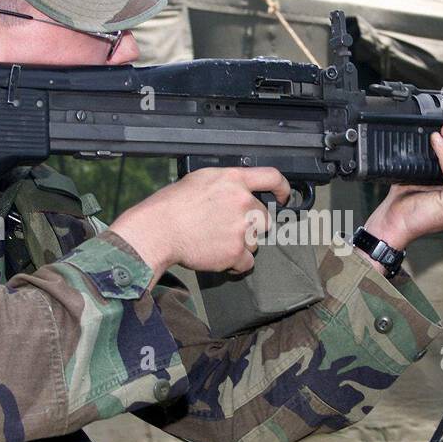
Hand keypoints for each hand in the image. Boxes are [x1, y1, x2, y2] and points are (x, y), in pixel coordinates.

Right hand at [109, 166, 289, 280]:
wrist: (158, 230)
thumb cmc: (172, 206)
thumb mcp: (200, 180)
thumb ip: (226, 184)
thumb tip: (238, 191)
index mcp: (234, 180)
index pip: (272, 177)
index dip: (283, 188)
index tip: (283, 197)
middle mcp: (243, 202)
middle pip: (264, 218)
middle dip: (251, 226)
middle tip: (227, 229)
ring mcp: (242, 228)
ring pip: (255, 242)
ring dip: (241, 245)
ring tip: (216, 242)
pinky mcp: (236, 252)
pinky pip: (247, 262)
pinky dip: (235, 263)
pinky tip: (218, 257)